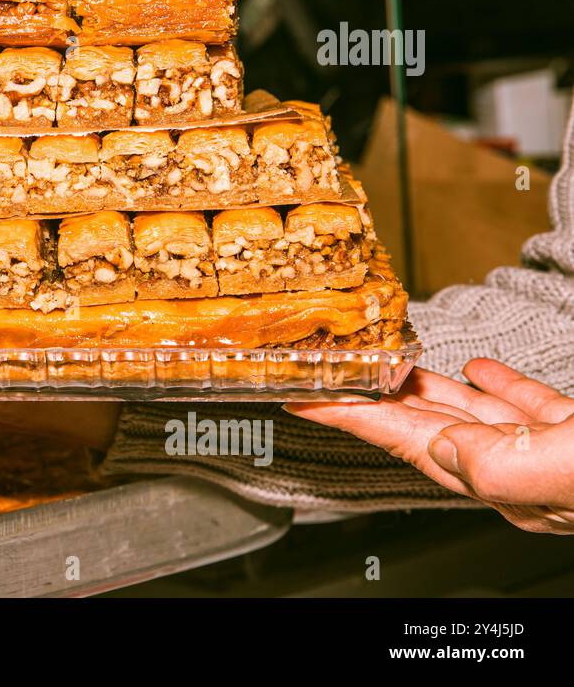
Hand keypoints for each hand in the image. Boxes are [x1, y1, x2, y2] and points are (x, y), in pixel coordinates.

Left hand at [285, 359, 573, 533]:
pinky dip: (499, 388)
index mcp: (509, 483)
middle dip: (378, 402)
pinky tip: (479, 370)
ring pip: (474, 416)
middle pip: (428, 429)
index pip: (406, 443)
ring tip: (393, 366)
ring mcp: (548, 454)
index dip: (350, 418)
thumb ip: (501, 464)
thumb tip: (443, 446)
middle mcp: (521, 473)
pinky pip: (525, 410)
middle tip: (335, 378)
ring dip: (431, 390)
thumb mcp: (570, 470)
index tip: (302, 401)